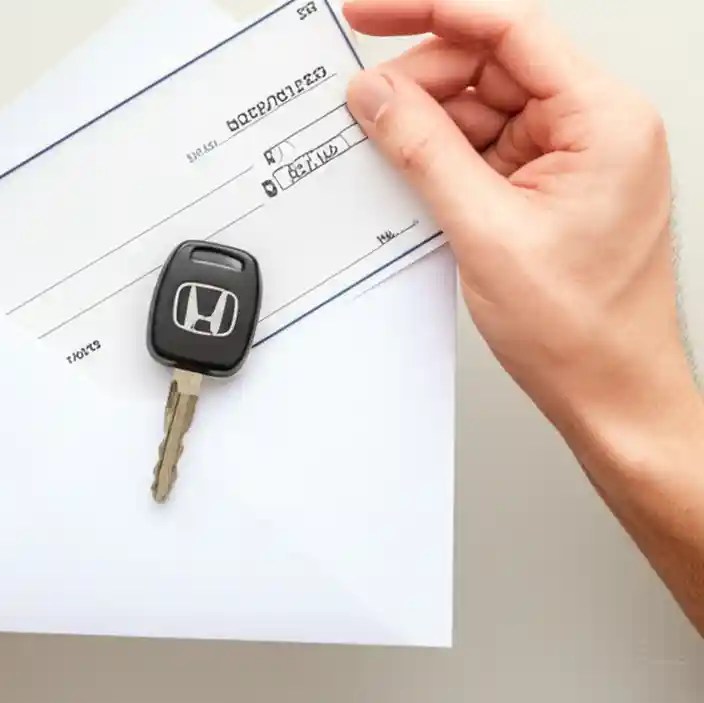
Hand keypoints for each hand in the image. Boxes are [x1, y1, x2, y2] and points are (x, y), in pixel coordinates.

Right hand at [343, 0, 696, 433]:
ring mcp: (573, 155)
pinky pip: (485, 147)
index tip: (372, 11)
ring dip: (429, 128)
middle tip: (365, 110)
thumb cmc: (584, 327)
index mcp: (603, 119)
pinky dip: (443, 159)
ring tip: (385, 156)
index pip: (510, 28)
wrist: (611, 392)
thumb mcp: (484, 230)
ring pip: (482, 108)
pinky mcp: (550, 184)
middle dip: (422, 85)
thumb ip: (423, 150)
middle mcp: (596, 125)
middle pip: (491, 67)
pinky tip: (412, 178)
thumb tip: (378, 95)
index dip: (431, 11)